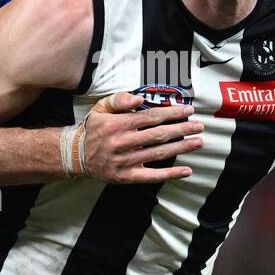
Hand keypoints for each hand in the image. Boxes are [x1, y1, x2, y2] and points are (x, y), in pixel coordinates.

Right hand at [78, 91, 204, 183]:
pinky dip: (170, 174)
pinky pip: (152, 176)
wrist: (76, 155)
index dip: (172, 113)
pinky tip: (186, 170)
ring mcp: (126, 161)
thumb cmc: (93, 130)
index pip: (152, 117)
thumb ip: (119, 100)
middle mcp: (123, 142)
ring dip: (181, 148)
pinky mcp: (126, 177)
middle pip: (159, 135)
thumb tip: (139, 97)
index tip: (188, 110)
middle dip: (182, 129)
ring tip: (198, 142)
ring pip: (159, 154)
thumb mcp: (101, 108)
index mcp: (119, 124)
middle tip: (199, 126)